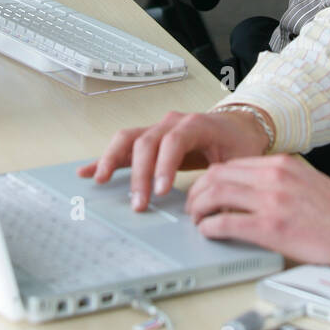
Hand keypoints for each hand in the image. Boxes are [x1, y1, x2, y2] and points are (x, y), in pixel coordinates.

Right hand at [79, 109, 271, 209]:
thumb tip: (214, 206)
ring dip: (112, 159)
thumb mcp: (241, 160)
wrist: (239, 125)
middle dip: (139, 174)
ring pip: (128, 138)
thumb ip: (226, 179)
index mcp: (197, 124)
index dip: (164, 165)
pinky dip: (106, 157)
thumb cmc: (239, 142)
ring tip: (100, 180)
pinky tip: (88, 171)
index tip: (160, 191)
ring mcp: (159, 128)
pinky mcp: (151, 139)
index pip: (174, 141)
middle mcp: (173, 122)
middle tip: (138, 203)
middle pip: (146, 141)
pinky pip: (124, 145)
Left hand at [185, 154, 329, 275]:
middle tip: (192, 206)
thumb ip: (278, 183)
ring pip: (215, 194)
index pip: (230, 164)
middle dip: (198, 191)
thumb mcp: (305, 183)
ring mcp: (271, 200)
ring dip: (198, 208)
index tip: (204, 190)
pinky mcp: (271, 227)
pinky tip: (208, 233)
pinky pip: (225, 222)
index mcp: (281, 164)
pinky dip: (210, 227)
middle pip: (217, 175)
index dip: (210, 179)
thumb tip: (249, 192)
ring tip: (196, 220)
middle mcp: (273, 176)